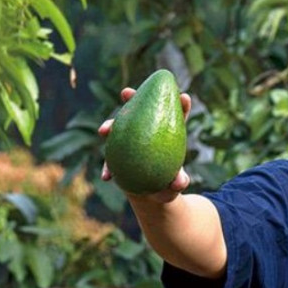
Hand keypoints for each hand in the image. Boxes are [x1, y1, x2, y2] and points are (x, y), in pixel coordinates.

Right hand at [98, 86, 192, 203]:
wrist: (149, 195)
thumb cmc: (168, 186)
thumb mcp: (175, 186)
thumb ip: (179, 182)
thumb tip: (179, 182)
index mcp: (168, 133)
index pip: (177, 115)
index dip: (181, 105)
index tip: (184, 97)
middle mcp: (148, 131)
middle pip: (142, 110)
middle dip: (133, 98)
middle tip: (126, 92)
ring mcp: (131, 140)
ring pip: (119, 127)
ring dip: (110, 125)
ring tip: (103, 130)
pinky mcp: (119, 154)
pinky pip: (110, 157)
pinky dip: (107, 166)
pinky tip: (106, 175)